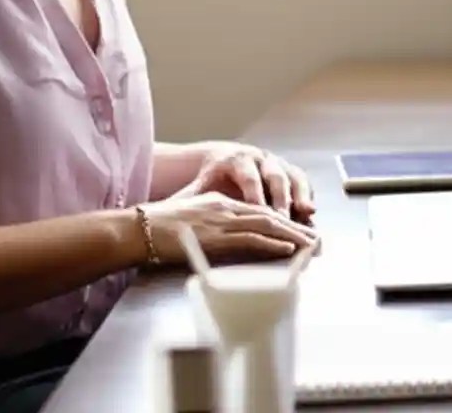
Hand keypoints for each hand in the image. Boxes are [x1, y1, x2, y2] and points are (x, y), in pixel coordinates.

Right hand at [140, 192, 317, 263]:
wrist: (135, 229)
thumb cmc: (156, 229)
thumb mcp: (190, 221)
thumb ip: (211, 226)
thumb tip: (228, 241)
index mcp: (220, 203)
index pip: (259, 209)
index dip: (283, 219)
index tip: (301, 229)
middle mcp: (224, 207)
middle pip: (269, 214)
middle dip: (296, 227)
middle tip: (316, 238)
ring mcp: (220, 220)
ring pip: (266, 224)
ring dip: (292, 235)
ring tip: (311, 245)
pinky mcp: (215, 236)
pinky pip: (251, 238)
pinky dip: (272, 243)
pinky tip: (288, 248)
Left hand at [176, 142, 316, 223]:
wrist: (222, 162)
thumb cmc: (208, 181)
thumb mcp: (197, 189)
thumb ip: (191, 201)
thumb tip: (173, 218)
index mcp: (235, 159)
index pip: (248, 177)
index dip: (255, 195)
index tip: (259, 212)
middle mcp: (259, 157)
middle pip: (275, 175)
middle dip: (282, 198)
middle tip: (285, 219)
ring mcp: (276, 162)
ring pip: (292, 175)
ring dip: (300, 195)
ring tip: (307, 213)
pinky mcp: (288, 170)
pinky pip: (302, 180)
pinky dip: (307, 194)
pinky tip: (310, 211)